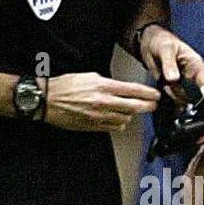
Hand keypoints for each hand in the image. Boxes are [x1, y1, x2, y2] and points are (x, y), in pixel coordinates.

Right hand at [43, 72, 158, 132]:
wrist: (48, 100)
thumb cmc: (65, 86)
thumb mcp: (90, 76)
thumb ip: (108, 83)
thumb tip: (122, 88)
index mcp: (103, 87)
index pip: (133, 90)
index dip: (148, 93)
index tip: (156, 95)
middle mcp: (103, 102)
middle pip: (134, 107)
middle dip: (147, 106)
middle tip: (153, 105)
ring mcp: (99, 116)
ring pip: (126, 119)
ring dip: (131, 115)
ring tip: (132, 110)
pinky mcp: (93, 126)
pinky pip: (114, 127)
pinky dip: (119, 124)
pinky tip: (119, 119)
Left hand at [137, 24, 203, 102]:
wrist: (149, 43)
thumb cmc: (161, 40)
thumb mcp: (165, 49)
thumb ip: (169, 64)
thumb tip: (173, 78)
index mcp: (196, 65)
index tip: (194, 102)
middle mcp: (192, 76)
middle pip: (196, 96)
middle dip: (184, 97)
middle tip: (170, 89)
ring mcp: (183, 83)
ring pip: (185, 100)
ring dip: (176, 98)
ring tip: (165, 87)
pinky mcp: (173, 87)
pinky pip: (175, 99)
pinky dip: (170, 99)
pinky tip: (163, 90)